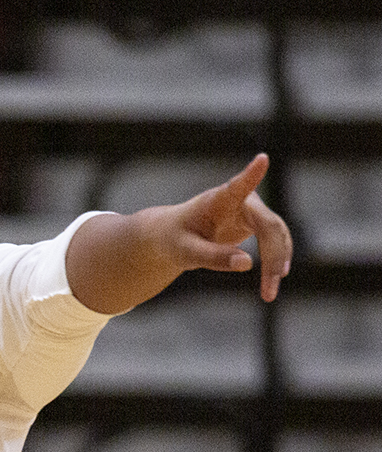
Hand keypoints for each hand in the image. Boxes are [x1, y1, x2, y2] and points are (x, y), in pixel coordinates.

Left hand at [151, 153, 292, 301]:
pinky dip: (275, 262)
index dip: (251, 174)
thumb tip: (247, 263)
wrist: (173, 236)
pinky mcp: (257, 223)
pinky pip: (276, 241)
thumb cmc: (174, 239)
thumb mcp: (185, 252)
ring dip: (276, 263)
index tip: (261, 158)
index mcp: (217, 200)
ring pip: (278, 235)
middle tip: (270, 286)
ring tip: (269, 293)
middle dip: (273, 255)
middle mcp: (240, 200)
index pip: (237, 185)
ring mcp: (252, 210)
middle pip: (269, 225)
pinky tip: (271, 282)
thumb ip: (212, 256)